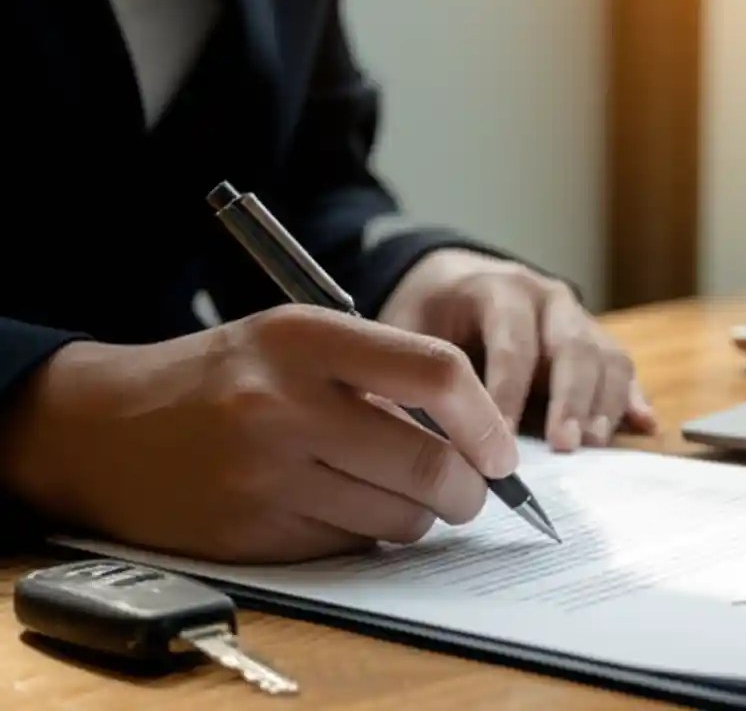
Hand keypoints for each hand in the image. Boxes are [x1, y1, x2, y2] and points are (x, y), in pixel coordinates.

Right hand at [0, 306, 517, 562]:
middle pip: (430, 464)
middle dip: (468, 490)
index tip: (501, 451)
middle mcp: (285, 403)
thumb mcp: (294, 339)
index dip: (486, 420)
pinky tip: (338, 507)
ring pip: (400, 517)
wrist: (106, 429)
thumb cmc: (222, 377)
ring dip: (418, 516)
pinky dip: (365, 535)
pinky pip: (351, 545)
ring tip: (397, 494)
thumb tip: (477, 438)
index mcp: (304, 338)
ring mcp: (266, 474)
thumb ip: (380, 373)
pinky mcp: (253, 533)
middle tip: (469, 492)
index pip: (436, 373)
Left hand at [378, 249, 658, 451]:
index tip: (498, 441)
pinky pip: (622, 368)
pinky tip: (643, 427)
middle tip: (564, 445)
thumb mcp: (409, 330)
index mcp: (500, 289)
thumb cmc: (429, 312)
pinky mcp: (595, 341)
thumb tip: (413, 437)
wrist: (452, 280)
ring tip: (591, 443)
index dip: (508, 393)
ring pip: (606, 357)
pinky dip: (634, 399)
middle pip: (574, 347)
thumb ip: (416, 374)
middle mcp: (548, 299)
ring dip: (603, 404)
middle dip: (570, 399)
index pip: (513, 343)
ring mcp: (578, 318)